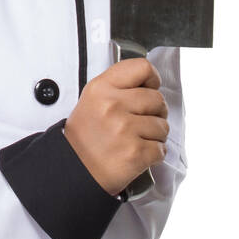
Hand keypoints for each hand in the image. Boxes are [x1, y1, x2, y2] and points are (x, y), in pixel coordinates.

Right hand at [62, 57, 168, 196]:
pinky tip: (138, 154)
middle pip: (158, 99)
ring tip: (136, 140)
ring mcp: (124, 130)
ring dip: (156, 136)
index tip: (149, 89)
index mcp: (101, 88)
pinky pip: (161, 149)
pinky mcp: (135, 153)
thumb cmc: (85, 137)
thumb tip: (150, 84)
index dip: (152, 79)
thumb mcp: (92, 100)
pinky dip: (154, 154)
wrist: (75, 171)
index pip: (142, 67)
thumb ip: (118, 87)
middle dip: (156, 112)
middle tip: (142, 122)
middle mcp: (112, 106)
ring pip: (163, 126)